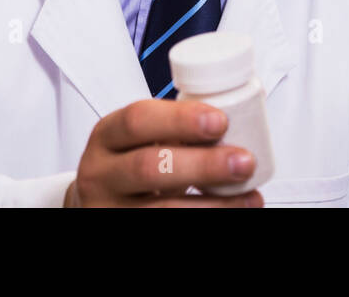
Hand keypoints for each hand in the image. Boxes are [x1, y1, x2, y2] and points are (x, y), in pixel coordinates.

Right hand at [64, 99, 262, 206]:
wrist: (100, 203)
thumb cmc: (131, 162)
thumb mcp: (140, 140)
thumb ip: (175, 129)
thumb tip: (237, 122)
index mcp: (107, 136)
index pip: (137, 119)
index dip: (180, 119)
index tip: (220, 121)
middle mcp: (101, 174)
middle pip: (149, 167)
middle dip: (203, 164)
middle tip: (244, 161)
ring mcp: (109, 208)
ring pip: (161, 208)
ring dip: (213, 203)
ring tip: (248, 194)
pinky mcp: (123, 228)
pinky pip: (165, 225)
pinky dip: (205, 218)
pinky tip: (231, 212)